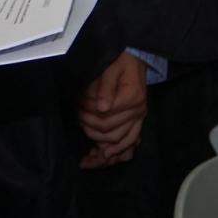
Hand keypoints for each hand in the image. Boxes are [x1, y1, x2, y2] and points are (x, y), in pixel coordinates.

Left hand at [77, 51, 147, 167]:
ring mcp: (139, 120)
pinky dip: (117, 155)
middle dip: (90, 129)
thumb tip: (100, 107)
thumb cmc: (121, 60)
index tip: (77, 105)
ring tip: (86, 157)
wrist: (135, 58)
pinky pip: (130, 146)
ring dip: (102, 152)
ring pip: (122, 145)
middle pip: (112, 132)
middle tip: (78, 119)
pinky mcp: (137, 124)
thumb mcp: (111, 66)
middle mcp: (138, 112)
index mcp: (132, 98)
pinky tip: (102, 159)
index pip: (106, 116)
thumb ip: (105, 86)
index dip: (88, 113)